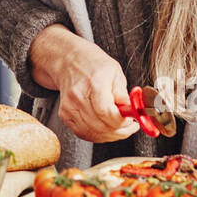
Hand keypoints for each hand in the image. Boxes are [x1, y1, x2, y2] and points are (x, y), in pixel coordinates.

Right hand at [29, 25, 139, 142]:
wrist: (69, 61)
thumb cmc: (92, 64)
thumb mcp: (115, 72)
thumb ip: (123, 94)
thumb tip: (131, 110)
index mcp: (93, 84)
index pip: (106, 113)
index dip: (121, 122)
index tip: (132, 121)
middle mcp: (78, 97)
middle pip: (100, 126)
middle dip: (120, 131)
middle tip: (130, 126)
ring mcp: (69, 107)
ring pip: (93, 133)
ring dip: (110, 135)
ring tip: (120, 127)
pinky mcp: (65, 114)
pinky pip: (83, 133)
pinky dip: (98, 135)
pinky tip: (106, 128)